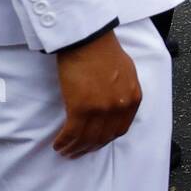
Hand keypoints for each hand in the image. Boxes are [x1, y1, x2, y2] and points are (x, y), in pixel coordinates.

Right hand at [53, 31, 141, 158]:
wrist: (89, 40)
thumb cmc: (106, 50)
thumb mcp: (127, 73)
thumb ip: (124, 92)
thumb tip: (116, 105)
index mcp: (133, 98)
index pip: (120, 129)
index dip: (105, 139)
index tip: (95, 143)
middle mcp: (119, 107)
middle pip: (103, 137)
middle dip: (89, 147)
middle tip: (78, 151)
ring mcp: (101, 109)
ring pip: (87, 139)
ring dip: (75, 148)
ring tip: (65, 150)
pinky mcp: (81, 108)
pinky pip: (72, 133)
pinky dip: (64, 142)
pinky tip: (58, 144)